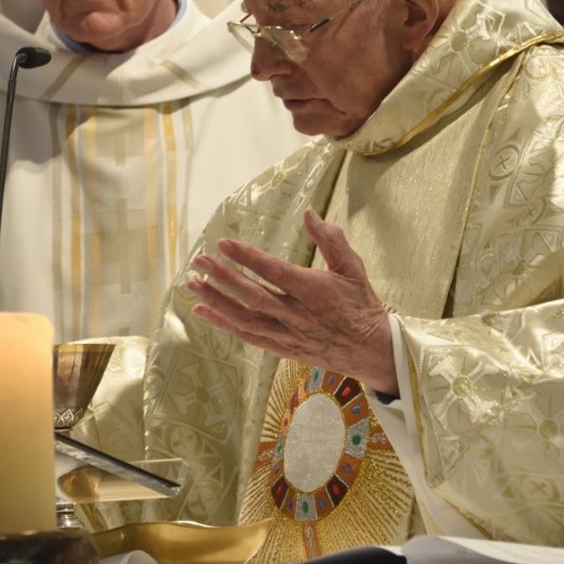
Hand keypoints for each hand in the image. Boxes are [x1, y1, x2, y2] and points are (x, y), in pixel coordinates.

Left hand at [185, 208, 396, 393]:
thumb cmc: (361, 304)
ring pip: (245, 318)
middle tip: (199, 261)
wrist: (371, 351)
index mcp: (315, 291)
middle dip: (223, 277)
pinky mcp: (281, 348)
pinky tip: (204, 311)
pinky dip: (224, 324)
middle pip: (253, 296)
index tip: (223, 244)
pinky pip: (248, 336)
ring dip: (216, 301)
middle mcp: (297, 314)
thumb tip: (310, 212)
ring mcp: (287, 334)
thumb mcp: (353, 268)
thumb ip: (331, 239)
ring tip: (192, 284)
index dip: (247, 258)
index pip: (274, 272)